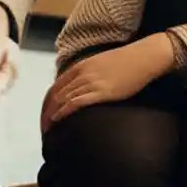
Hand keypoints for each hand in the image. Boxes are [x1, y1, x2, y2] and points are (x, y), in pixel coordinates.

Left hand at [41, 35, 173, 130]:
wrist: (143, 58)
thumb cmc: (126, 62)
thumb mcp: (101, 65)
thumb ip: (89, 74)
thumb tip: (84, 88)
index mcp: (80, 66)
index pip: (56, 86)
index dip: (48, 102)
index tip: (45, 114)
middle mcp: (82, 73)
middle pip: (56, 95)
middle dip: (47, 112)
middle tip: (43, 126)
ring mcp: (90, 82)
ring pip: (63, 99)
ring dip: (52, 115)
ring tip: (48, 128)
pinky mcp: (101, 92)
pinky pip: (76, 102)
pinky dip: (64, 111)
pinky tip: (58, 120)